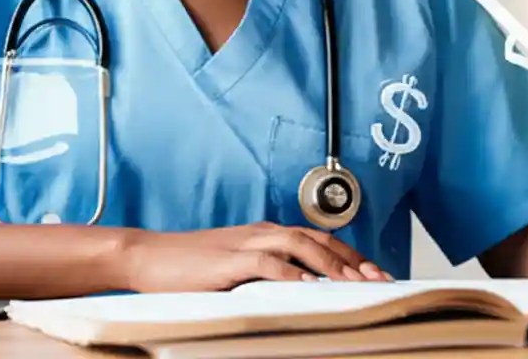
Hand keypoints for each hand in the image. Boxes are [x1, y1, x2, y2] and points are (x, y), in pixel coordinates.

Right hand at [117, 222, 390, 292]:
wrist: (147, 256)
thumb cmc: (187, 268)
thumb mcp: (235, 271)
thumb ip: (265, 277)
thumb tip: (300, 295)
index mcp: (265, 236)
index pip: (319, 240)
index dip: (350, 257)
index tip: (376, 275)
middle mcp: (261, 234)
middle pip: (318, 239)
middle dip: (352, 259)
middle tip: (380, 279)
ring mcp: (245, 244)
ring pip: (299, 245)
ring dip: (331, 263)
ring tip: (355, 282)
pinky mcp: (228, 260)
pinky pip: (267, 263)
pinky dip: (291, 272)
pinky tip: (308, 285)